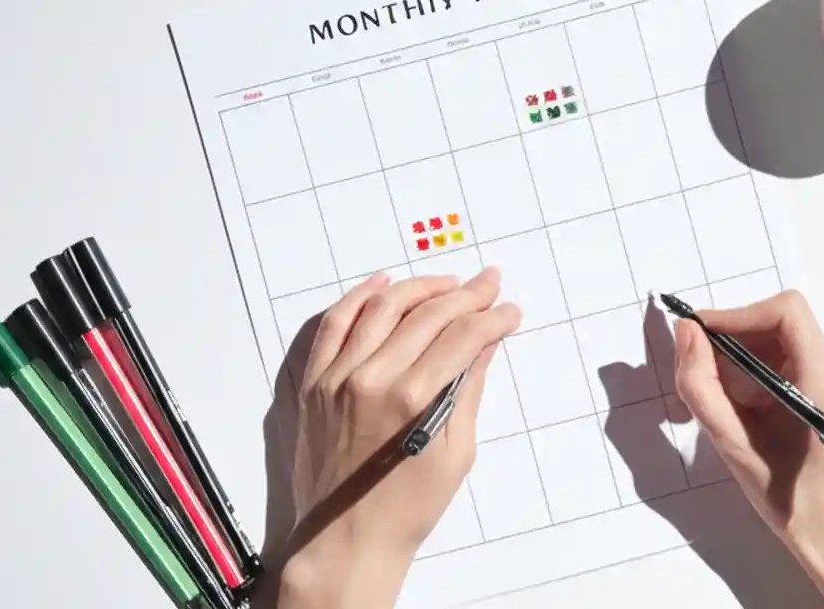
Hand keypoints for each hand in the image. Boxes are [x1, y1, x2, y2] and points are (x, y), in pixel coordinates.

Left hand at [272, 268, 520, 608]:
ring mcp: (336, 378)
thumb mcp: (456, 451)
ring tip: (446, 283)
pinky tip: (382, 284)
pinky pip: (333, 325)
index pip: (462, 336)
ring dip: (418, 288)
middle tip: (488, 284)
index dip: (491, 317)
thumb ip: (467, 388)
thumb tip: (485, 342)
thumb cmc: (408, 508)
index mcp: (412, 400)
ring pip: (380, 308)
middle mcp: (371, 379)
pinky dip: (358, 297)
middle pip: (425, 315)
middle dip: (464, 294)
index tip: (509, 311)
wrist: (345, 540)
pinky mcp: (313, 383)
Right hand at [674, 291, 823, 608]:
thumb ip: (700, 383)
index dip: (738, 314)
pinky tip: (754, 410)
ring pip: (787, 342)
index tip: (701, 335)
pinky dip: (766, 373)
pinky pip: (797, 359)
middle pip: (783, 325)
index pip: (785, 310)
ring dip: (749, 361)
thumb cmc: (785, 495)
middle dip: (738, 342)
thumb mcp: (731, 442)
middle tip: (706, 376)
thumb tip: (686, 332)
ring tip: (732, 404)